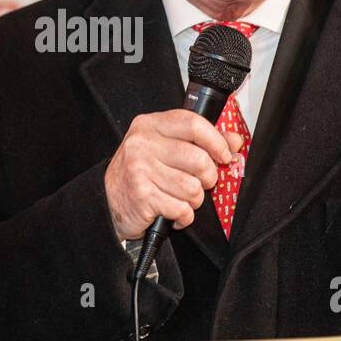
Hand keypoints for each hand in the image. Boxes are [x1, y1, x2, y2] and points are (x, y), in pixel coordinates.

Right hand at [104, 109, 243, 239]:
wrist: (107, 201)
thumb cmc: (139, 173)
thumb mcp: (164, 148)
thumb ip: (199, 141)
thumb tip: (234, 141)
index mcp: (150, 125)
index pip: (193, 124)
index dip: (216, 141)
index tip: (224, 154)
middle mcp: (142, 144)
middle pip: (198, 159)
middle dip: (208, 178)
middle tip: (201, 183)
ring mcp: (140, 170)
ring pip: (193, 188)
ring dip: (194, 200)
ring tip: (182, 199)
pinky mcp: (142, 196)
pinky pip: (182, 209)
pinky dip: (184, 216)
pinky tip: (173, 212)